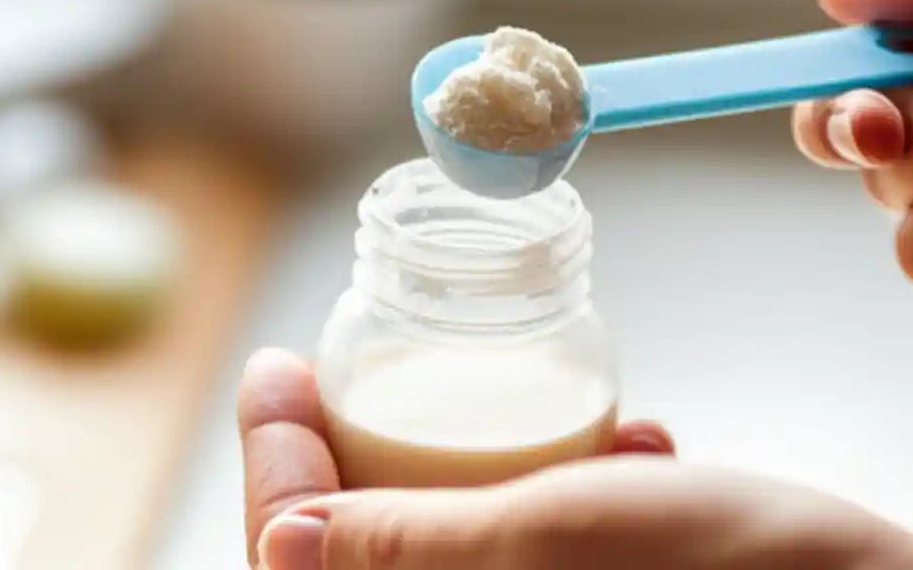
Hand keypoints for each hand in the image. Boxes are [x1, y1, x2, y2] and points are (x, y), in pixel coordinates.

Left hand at [241, 348, 912, 569]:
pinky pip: (563, 550)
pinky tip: (639, 445)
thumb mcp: (552, 537)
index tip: (273, 365)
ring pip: (475, 541)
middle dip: (369, 456)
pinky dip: (580, 489)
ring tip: (529, 390)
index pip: (307, 567)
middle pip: (380, 553)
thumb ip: (407, 545)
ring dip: (491, 462)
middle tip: (353, 362)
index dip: (274, 466)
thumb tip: (287, 531)